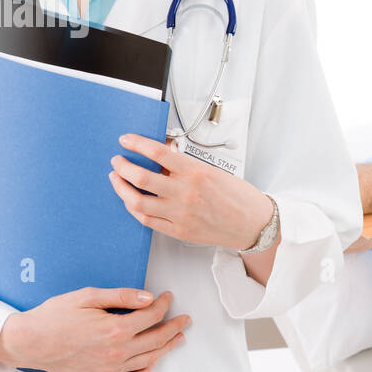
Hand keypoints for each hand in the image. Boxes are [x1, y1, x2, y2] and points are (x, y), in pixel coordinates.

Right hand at [0, 288, 189, 371]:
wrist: (28, 341)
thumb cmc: (54, 316)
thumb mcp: (87, 296)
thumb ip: (121, 296)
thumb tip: (149, 297)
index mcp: (115, 329)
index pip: (152, 316)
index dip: (165, 305)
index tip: (167, 298)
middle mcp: (117, 352)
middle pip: (157, 339)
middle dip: (175, 327)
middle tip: (185, 320)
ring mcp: (109, 370)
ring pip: (149, 360)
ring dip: (166, 348)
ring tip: (177, 339)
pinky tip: (151, 363)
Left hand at [108, 133, 271, 249]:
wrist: (253, 224)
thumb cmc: (238, 197)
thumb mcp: (214, 171)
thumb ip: (186, 165)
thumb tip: (163, 154)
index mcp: (195, 173)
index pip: (157, 152)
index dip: (136, 144)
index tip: (126, 140)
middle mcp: (185, 193)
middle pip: (140, 177)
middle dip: (122, 166)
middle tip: (117, 161)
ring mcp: (180, 214)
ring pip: (137, 201)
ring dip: (121, 188)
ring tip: (118, 180)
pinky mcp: (178, 231)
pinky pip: (147, 220)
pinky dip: (134, 208)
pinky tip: (130, 201)